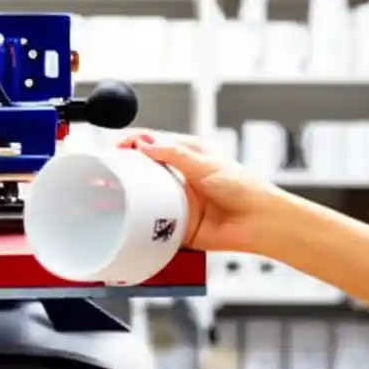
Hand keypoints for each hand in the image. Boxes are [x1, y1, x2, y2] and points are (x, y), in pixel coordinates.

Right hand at [118, 130, 282, 252]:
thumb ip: (175, 154)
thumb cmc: (245, 188)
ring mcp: (179, 201)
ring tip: (112, 198)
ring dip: (131, 198)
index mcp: (188, 155)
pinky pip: (155, 224)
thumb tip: (145, 143)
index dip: (132, 144)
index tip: (117, 149)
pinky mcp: (179, 225)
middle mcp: (181, 177)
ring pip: (146, 197)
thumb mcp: (206, 165)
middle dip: (125, 171)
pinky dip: (143, 224)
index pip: (153, 143)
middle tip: (107, 174)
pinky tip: (132, 223)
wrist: (260, 222)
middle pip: (144, 171)